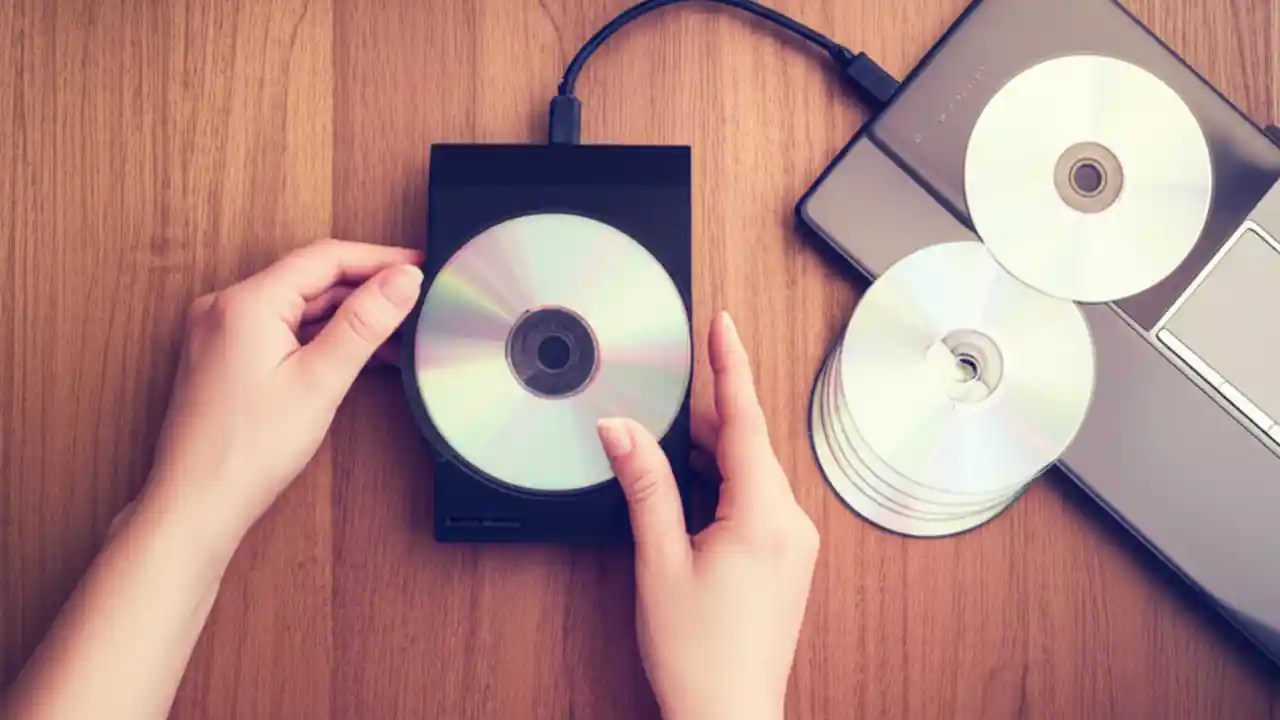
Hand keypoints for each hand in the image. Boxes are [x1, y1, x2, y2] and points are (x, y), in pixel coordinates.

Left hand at [144, 238, 422, 546]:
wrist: (197, 504)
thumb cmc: (246, 451)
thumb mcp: (320, 381)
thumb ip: (365, 323)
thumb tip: (402, 278)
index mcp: (245, 303)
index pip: (326, 257)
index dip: (379, 257)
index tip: (419, 264)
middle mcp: (225, 307)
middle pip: (311, 278)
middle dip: (366, 287)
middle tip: (415, 299)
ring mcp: (220, 331)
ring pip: (298, 304)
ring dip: (346, 314)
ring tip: (395, 331)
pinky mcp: (224, 355)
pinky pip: (281, 328)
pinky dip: (319, 335)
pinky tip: (352, 353)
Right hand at [597, 311, 819, 719]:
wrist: (729, 717)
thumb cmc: (699, 655)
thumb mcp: (660, 561)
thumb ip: (644, 486)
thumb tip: (621, 429)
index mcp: (765, 515)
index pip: (747, 420)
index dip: (731, 364)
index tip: (723, 323)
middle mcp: (791, 523)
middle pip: (748, 444)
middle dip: (710, 411)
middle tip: (669, 385)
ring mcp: (793, 543)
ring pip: (752, 472)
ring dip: (713, 450)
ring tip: (669, 440)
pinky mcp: (786, 558)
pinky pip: (758, 499)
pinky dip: (724, 481)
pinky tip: (693, 485)